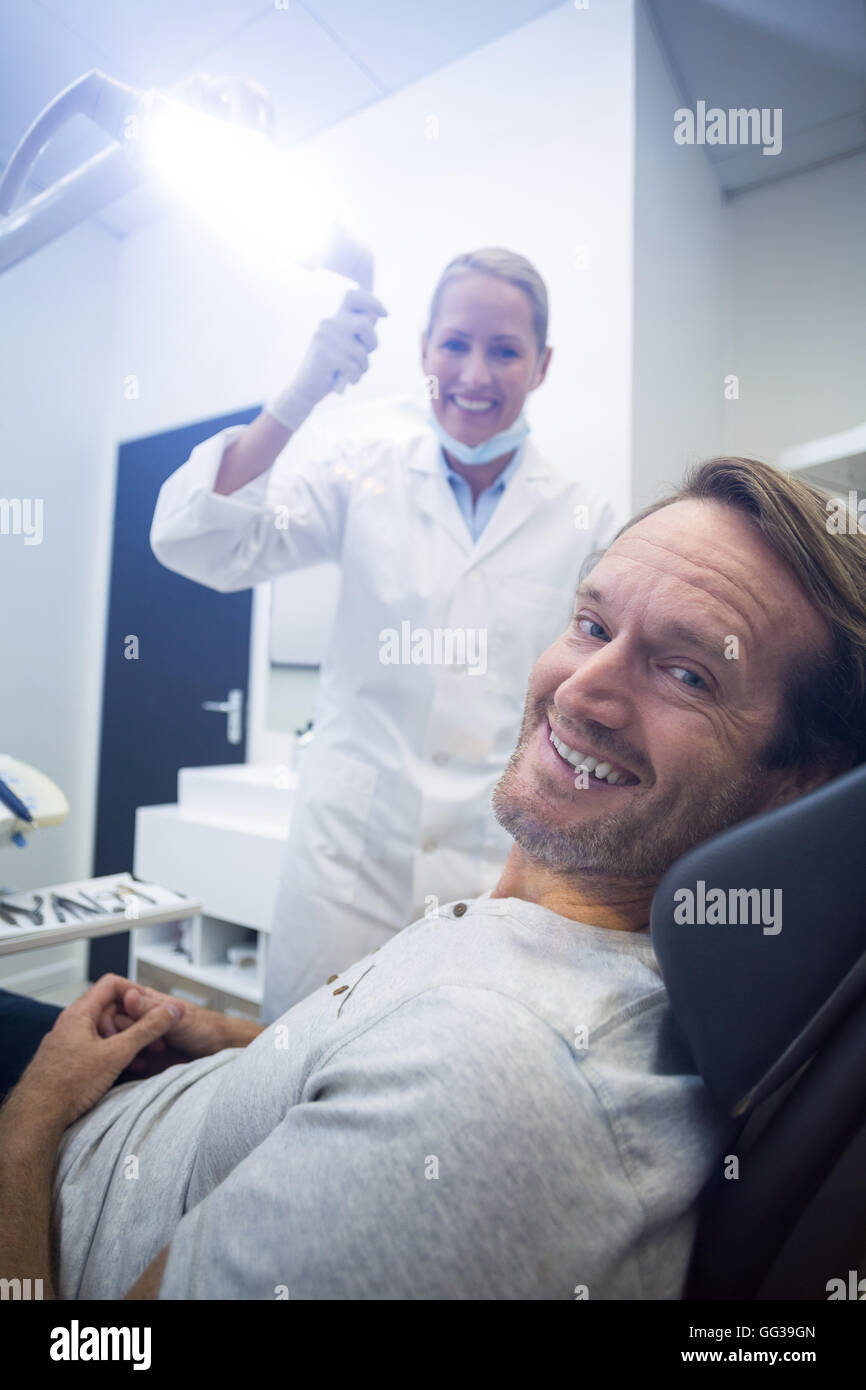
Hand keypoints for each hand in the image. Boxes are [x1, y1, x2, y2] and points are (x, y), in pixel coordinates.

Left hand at [14, 975, 183, 1129]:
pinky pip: (96, 1048)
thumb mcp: (117, 1054)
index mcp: (80, 1013)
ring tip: (142, 1059)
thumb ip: (147, 1030)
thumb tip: (170, 1011)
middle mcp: (72, 1024)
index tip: (153, 1007)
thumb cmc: (68, 1084)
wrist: (39, 1116)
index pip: (112, 985)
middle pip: (111, 1009)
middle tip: (154, 1038)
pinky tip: (125, 1070)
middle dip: (136, 1022)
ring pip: (105, 1031)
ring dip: (127, 1041)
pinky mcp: (68, 1060)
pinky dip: (114, 1054)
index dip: (136, 991)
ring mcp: (69, 1042)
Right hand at [97, 980, 234, 1072]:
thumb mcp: (177, 1018)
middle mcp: (138, 1018)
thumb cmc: (204, 1027)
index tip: (116, 1030)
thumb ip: (152, 1010)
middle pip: (110, 1023)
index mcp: (144, 1002)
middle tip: (137, 1044)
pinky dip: (126, 1063)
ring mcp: (138, 1038)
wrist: (218, 1052)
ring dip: (122, 1050)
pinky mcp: (141, 1056)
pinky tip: (139, 1067)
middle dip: (119, 1035)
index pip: (112, 1003)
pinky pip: (123, 1058)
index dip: (110, 1016)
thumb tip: (129, 996)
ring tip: (139, 1059)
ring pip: (115, 1042)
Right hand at [267, 287, 387, 430]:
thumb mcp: (347, 348)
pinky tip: (349, 381)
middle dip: (372, 343)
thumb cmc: (331, 369)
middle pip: (364, 324)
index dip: (372, 301)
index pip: (353, 297)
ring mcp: (325, 338)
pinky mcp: (324, 355)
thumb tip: (375, 315)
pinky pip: (353, 366)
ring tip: (354, 373)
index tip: (385, 315)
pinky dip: (355, 377)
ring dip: (363, 366)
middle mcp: (328, 324)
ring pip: (361, 350)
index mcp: (334, 319)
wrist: (305, 388)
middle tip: (365, 356)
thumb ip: (359, 333)